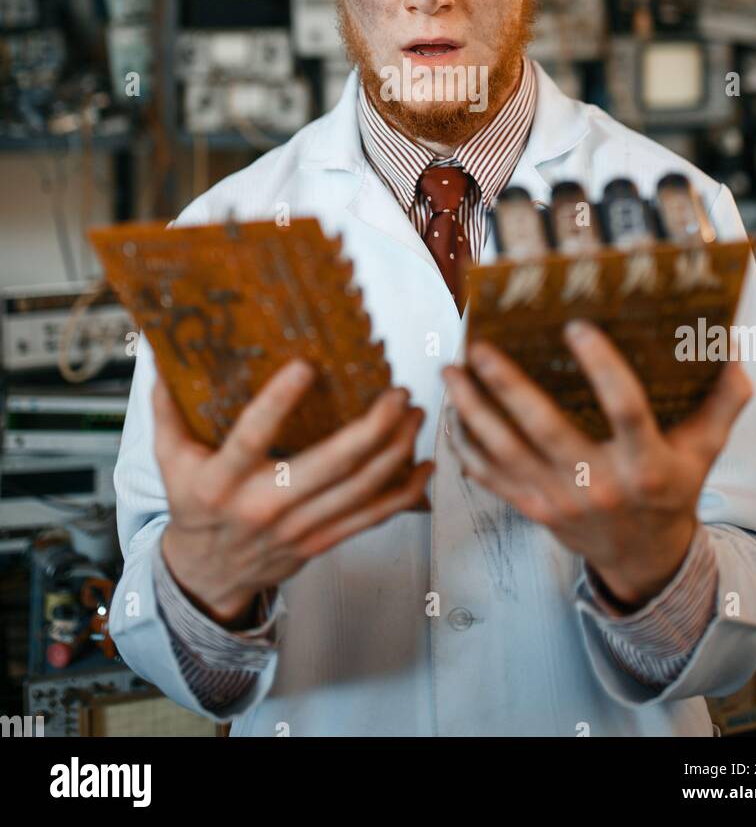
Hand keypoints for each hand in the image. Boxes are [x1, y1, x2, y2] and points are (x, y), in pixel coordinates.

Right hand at [156, 361, 432, 626]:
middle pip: (327, 467)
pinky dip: (404, 493)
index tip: (306, 365)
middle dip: (370, 429)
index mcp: (220, 482)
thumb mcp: (169, 457)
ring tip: (415, 414)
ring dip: (395, 451)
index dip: (277, 403)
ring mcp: (297, 529)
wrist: (207, 576)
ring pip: (358, 490)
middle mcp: (263, 506)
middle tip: (397, 393)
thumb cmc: (193, 504)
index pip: (249, 438)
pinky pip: (371, 518)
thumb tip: (158, 350)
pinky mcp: (321, 542)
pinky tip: (425, 464)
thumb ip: (168, 405)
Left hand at [443, 321, 751, 608]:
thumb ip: (722, 404)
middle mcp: (598, 484)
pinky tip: (450, 411)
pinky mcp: (532, 509)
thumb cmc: (672, 491)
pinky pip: (488, 475)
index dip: (602, 367)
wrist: (644, 561)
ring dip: (471, 409)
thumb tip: (736, 355)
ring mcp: (558, 500)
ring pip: (503, 451)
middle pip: (544, 429)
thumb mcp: (704, 453)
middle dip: (507, 386)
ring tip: (451, 370)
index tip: (576, 326)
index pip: (625, 409)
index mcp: (645, 465)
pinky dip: (463, 444)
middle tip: (480, 347)